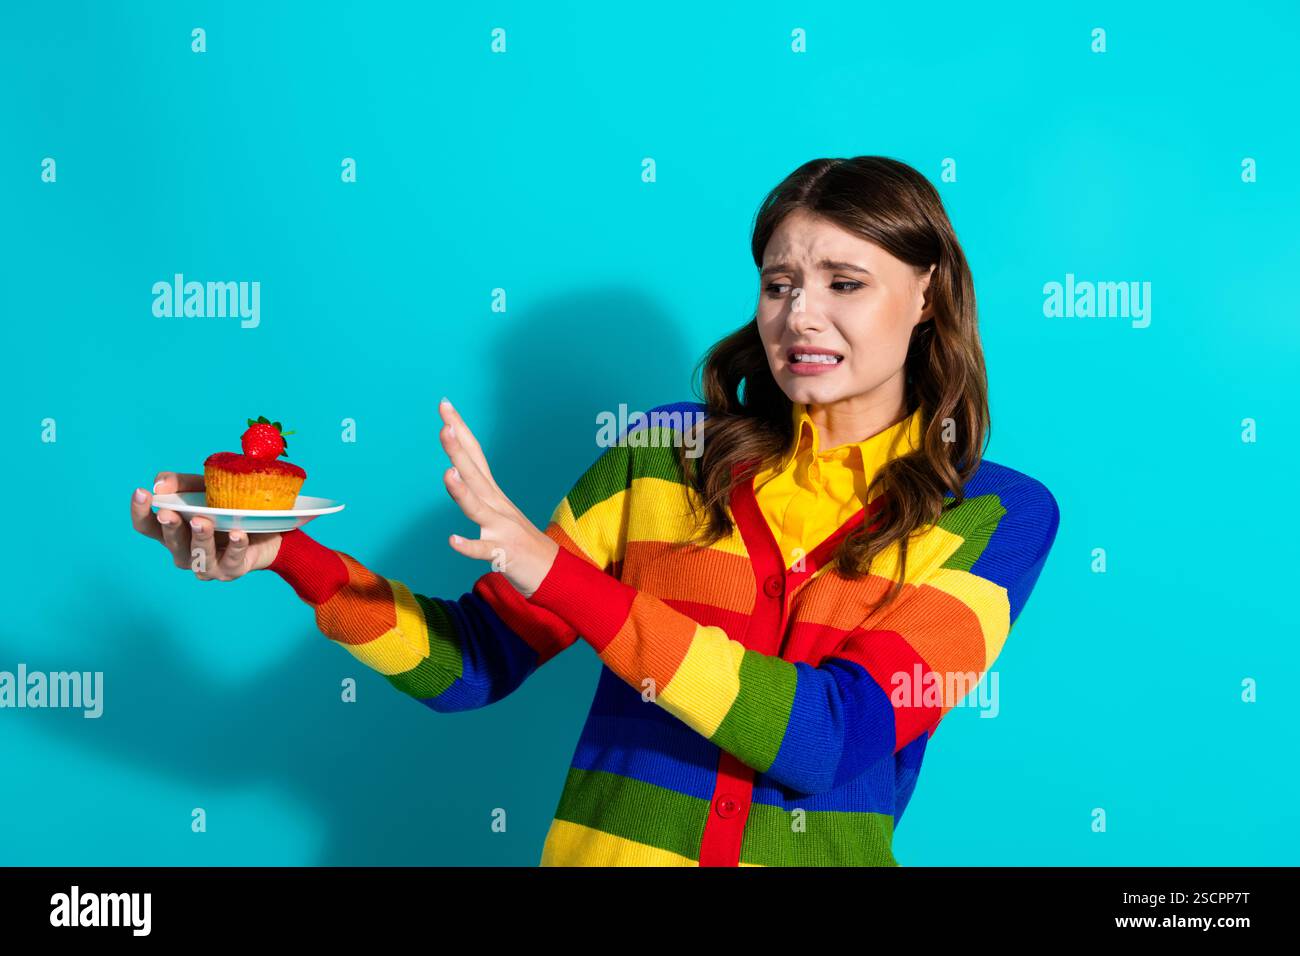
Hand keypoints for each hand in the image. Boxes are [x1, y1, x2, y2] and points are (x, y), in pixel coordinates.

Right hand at [130, 471, 285, 580]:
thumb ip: (180, 483)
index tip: (141, 492)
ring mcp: (207, 565)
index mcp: (173, 531)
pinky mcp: (232, 570)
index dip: (139, 511)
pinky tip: (238, 534)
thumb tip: (159, 483)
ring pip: (198, 555)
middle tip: (168, 512)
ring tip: (202, 521)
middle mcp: (184, 551)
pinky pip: (232, 559)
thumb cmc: (227, 510)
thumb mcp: (203, 489)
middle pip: (171, 542)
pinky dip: (235, 546)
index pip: (146, 526)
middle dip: (169, 527)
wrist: (267, 531)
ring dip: (200, 537)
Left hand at [438, 398, 558, 597]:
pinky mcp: (503, 554)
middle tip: (444, 426)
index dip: (460, 429)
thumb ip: (475, 492)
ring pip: (478, 508)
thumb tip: (453, 470)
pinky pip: (483, 550)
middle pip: (474, 474)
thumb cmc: (518, 541)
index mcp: (493, 494)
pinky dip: (469, 545)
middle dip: (459, 450)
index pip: (474, 455)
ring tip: (448, 474)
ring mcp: (501, 529)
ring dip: (462, 491)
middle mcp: (497, 506)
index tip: (444, 404)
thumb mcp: (497, 511)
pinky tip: (453, 540)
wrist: (552, 573)